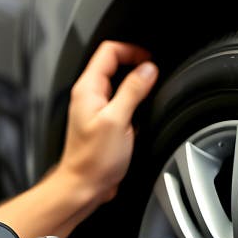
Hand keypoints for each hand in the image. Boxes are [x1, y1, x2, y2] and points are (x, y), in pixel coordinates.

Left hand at [58, 40, 158, 206]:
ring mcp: (95, 110)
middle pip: (114, 66)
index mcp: (88, 89)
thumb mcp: (118, 120)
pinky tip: (140, 117)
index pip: (109, 52)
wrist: (84, 186)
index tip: (150, 61)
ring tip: (149, 96)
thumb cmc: (93, 160)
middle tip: (153, 77)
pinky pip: (120, 105)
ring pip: (118, 86)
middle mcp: (89, 97)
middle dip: (136, 67)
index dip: (132, 51)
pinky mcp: (103, 124)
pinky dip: (133, 105)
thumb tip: (148, 70)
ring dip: (136, 87)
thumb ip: (133, 91)